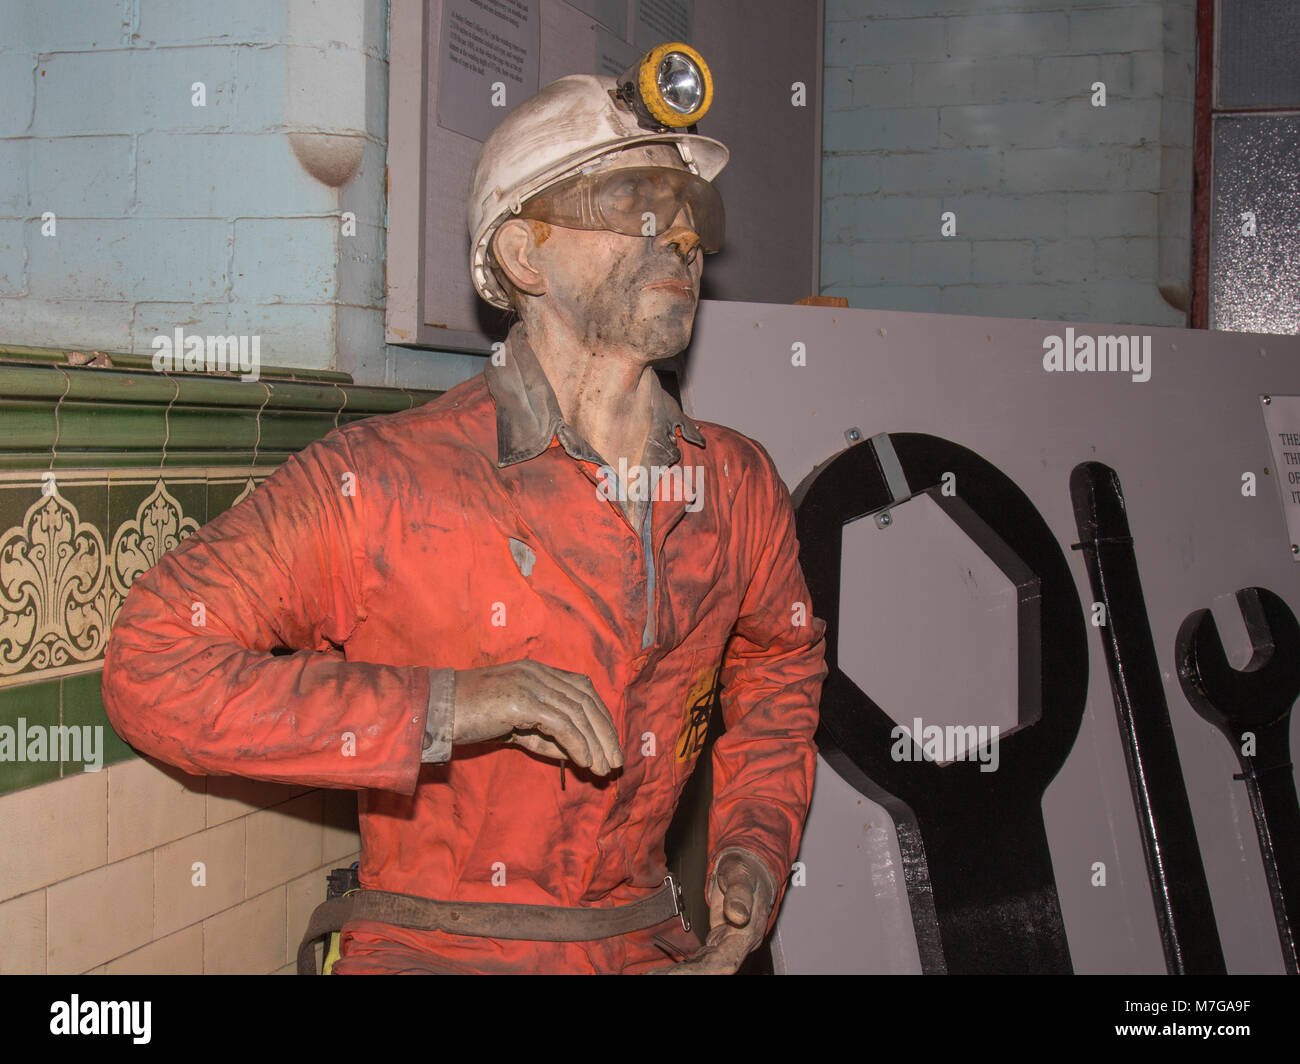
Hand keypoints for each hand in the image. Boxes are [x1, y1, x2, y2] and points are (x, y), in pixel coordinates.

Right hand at [451, 659, 622, 775]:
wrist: (433, 711)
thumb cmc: (469, 719)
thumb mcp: (514, 725)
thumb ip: (544, 734)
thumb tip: (576, 754)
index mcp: (537, 671)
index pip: (582, 688)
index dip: (601, 715)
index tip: (610, 742)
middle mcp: (537, 673)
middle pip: (586, 699)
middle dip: (606, 731)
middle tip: (616, 761)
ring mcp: (529, 684)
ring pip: (578, 713)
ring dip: (596, 743)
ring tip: (604, 769)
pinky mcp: (521, 701)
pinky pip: (561, 725)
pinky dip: (579, 745)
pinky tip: (587, 763)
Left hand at [650, 851, 773, 973]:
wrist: (751, 869)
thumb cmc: (747, 870)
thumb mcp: (741, 875)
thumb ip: (739, 895)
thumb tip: (738, 916)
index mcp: (748, 933)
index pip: (725, 962)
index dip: (700, 972)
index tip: (675, 974)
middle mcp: (738, 944)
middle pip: (711, 968)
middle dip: (685, 974)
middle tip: (653, 974)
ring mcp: (728, 944)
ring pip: (705, 966)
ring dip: (682, 972)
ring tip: (655, 974)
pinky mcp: (719, 941)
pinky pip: (701, 958)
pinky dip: (685, 966)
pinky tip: (668, 970)